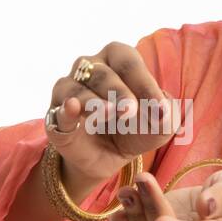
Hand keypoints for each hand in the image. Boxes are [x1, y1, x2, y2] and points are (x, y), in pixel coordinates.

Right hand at [45, 42, 182, 186]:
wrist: (109, 158)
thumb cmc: (135, 129)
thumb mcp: (159, 126)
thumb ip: (166, 117)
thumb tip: (162, 113)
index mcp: (115, 61)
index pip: (128, 62)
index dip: (144, 82)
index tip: (159, 108)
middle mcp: (88, 70)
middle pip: (102, 73)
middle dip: (119, 92)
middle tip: (131, 111)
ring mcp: (68, 93)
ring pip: (78, 90)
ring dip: (95, 102)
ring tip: (110, 114)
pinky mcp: (55, 119)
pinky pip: (58, 113)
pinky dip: (66, 111)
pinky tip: (73, 108)